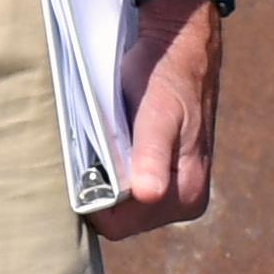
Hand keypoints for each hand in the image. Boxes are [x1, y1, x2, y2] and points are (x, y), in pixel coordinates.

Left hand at [94, 0, 223, 237]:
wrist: (179, 48)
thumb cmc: (167, 76)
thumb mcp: (157, 112)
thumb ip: (152, 154)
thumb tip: (149, 193)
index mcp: (187, 194)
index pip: (120, 225)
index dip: (97, 201)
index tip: (86, 168)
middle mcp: (185, 199)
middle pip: (120, 219)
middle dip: (101, 191)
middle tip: (94, 150)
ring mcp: (174, 189)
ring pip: (121, 205)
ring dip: (105, 179)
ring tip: (103, 145)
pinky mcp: (164, 174)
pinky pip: (126, 188)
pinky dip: (112, 170)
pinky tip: (110, 145)